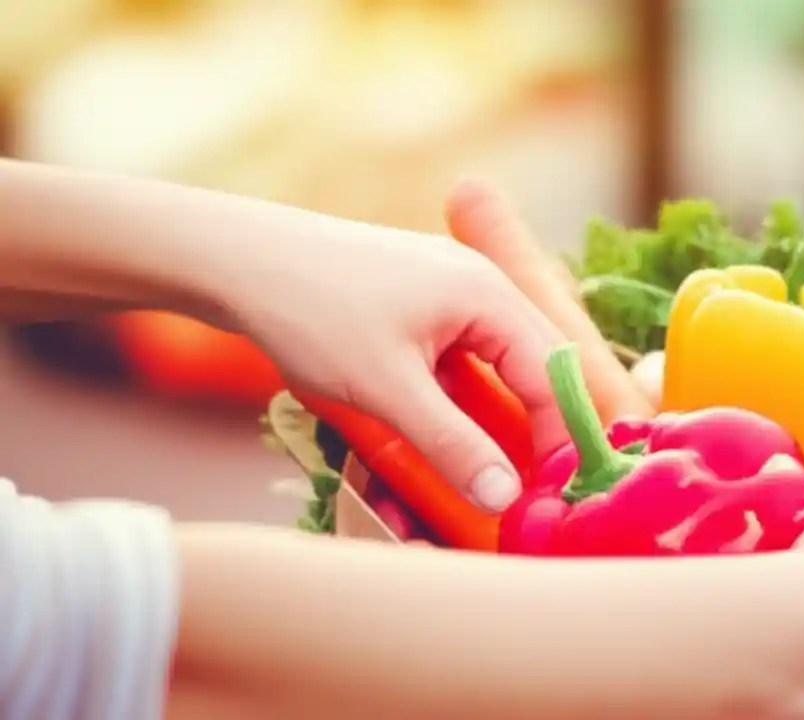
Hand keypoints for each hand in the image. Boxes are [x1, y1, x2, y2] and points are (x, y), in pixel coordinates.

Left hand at [220, 190, 568, 511]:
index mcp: (486, 292)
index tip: (550, 491)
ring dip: (503, 406)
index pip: (553, 371)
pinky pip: (465, 345)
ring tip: (497, 462)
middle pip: (536, 358)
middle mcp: (478, 278)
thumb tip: (507, 499)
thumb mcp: (387, 390)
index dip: (558, 434)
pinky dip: (468, 387)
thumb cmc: (311, 314)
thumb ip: (453, 445)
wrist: (233, 259)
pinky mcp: (417, 293)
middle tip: (533, 484)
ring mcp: (447, 281)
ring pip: (500, 353)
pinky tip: (447, 420)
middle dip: (539, 421)